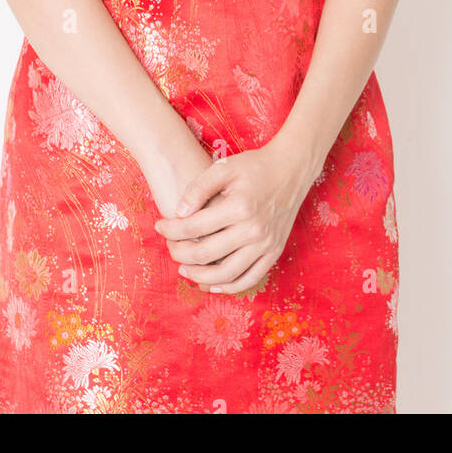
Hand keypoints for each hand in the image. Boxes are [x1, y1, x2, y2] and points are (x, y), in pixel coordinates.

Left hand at [153, 141, 317, 294]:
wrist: (292, 168)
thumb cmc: (255, 166)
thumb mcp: (225, 168)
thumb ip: (199, 187)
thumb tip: (179, 212)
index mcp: (239, 207)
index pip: (194, 227)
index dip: (171, 229)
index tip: (159, 226)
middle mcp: (254, 230)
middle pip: (206, 254)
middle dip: (180, 253)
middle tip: (170, 248)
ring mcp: (266, 244)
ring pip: (227, 274)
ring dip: (200, 276)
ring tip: (184, 270)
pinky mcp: (275, 251)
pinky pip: (250, 278)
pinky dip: (229, 286)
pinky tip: (212, 283)